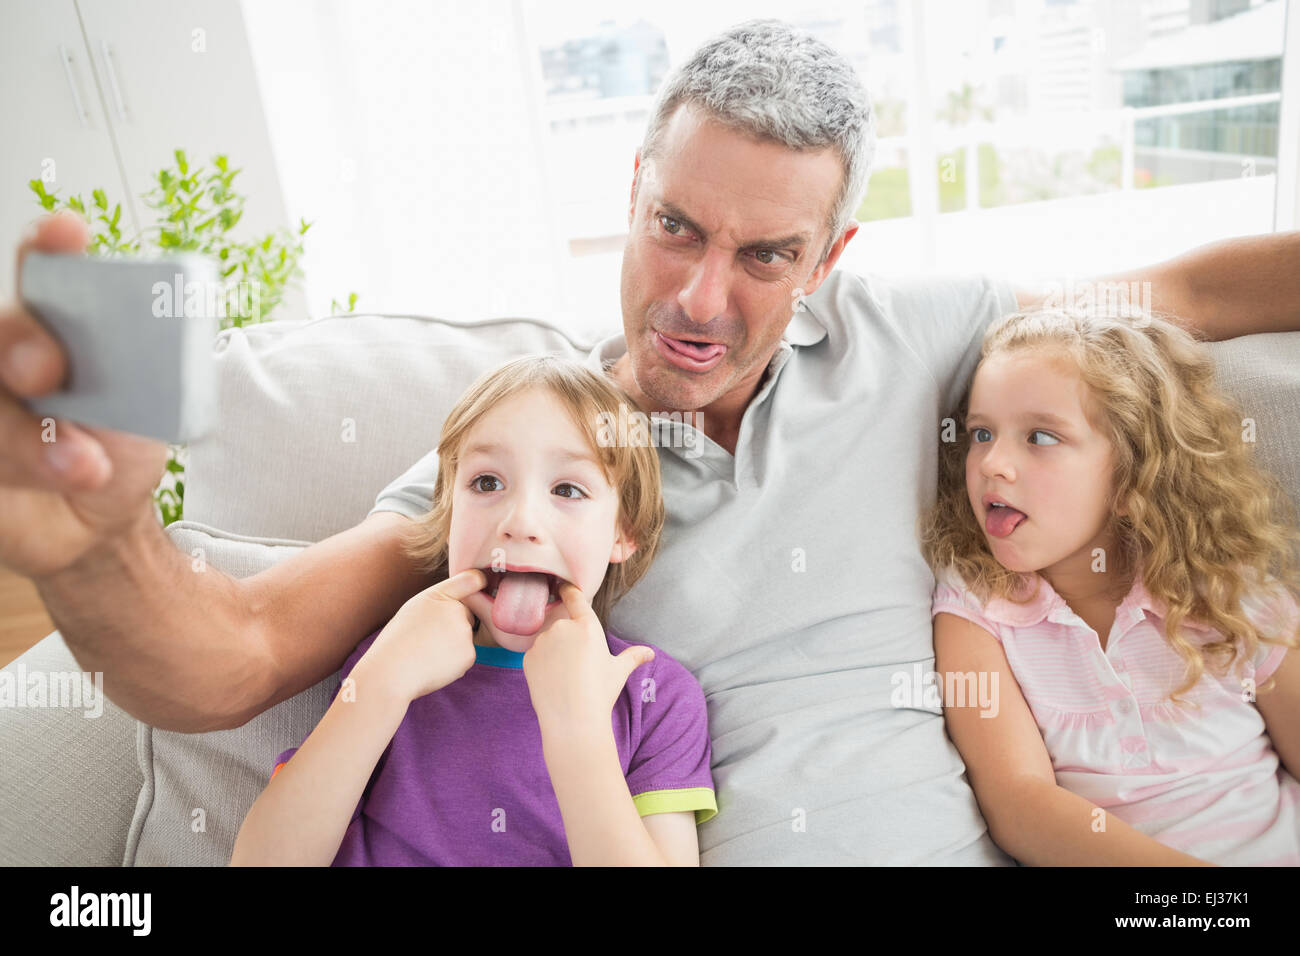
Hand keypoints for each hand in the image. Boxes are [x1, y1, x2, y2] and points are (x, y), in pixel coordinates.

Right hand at [0, 213, 168, 578]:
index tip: (69, 230)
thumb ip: (139, 380)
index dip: (50, 248)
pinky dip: (21, 467)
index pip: (43, 273)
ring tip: (85, 468)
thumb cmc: (115, 445)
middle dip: (20, 344)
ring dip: (28, 439)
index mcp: (55, 326)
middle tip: (47, 369)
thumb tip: (150, 366)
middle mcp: (8, 353)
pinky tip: (54, 480)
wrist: (96, 517)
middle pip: (0, 332)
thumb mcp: (146, 411)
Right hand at [354, 568, 486, 702]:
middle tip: (426, 637)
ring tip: (426, 651)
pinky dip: (453, 662)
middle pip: (466, 616)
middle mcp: (458, 611)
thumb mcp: (415, 607)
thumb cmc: (399, 640)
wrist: (391, 672)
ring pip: (465, 638)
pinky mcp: (469, 655)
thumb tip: (471, 591)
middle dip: (453, 625)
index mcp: (441, 595)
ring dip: (452, 645)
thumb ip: (442, 599)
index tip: (482, 583)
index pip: (472, 580)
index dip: (479, 582)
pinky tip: (433, 663)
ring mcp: (465, 634)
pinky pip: (464, 657)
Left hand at [522, 582, 654, 733]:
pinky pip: (536, 655)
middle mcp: (562, 628)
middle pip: (564, 625)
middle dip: (569, 639)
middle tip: (578, 665)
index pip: (575, 598)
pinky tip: (552, 681)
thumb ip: (633, 657)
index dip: (569, 590)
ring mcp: (542, 642)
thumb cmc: (600, 693)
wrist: (573, 720)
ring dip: (554, 652)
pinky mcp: (528, 657)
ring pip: (549, 641)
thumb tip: (650, 653)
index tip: (564, 586)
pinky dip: (542, 664)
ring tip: (566, 676)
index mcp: (586, 626)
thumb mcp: (619, 671)